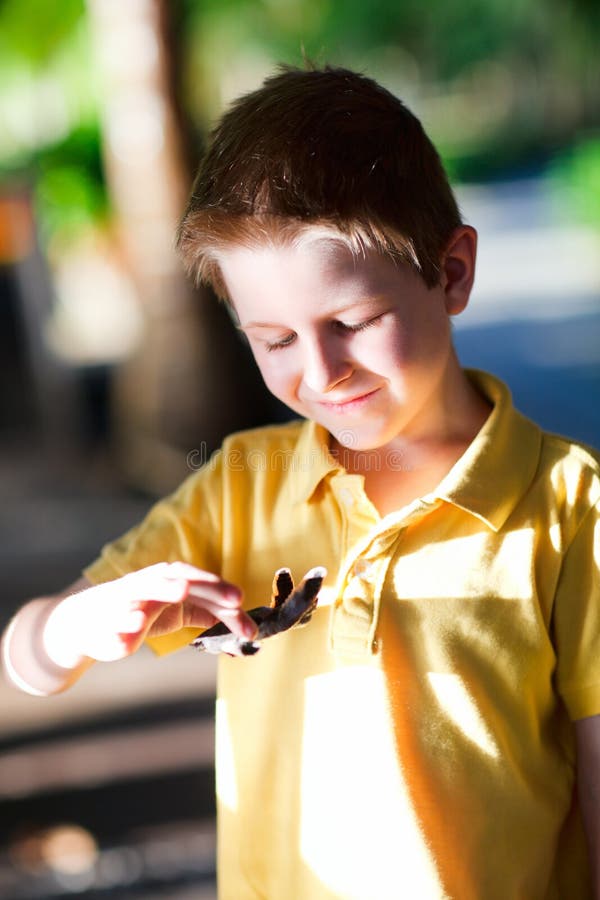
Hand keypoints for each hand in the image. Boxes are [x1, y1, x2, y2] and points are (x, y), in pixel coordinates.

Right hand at [43, 563, 255, 667]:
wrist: (89, 622)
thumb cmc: (140, 613)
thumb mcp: (176, 611)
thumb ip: (203, 612)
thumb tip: (240, 621)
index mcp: (170, 580)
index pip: (202, 585)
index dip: (222, 594)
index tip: (243, 607)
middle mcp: (151, 582)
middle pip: (181, 580)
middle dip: (207, 588)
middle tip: (233, 599)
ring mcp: (127, 597)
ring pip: (145, 589)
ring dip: (163, 589)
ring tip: (182, 590)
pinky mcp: (107, 616)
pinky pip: (116, 620)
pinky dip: (126, 622)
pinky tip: (136, 626)